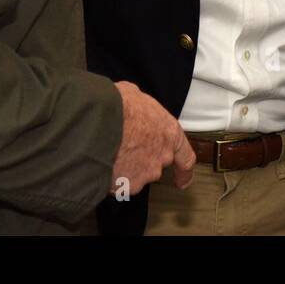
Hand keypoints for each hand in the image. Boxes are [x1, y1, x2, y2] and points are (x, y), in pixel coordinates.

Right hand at [110, 81, 194, 195]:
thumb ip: (140, 111)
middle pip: (153, 165)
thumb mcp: (135, 96)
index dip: (184, 172)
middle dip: (138, 161)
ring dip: (122, 168)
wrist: (99, 123)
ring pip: (133, 175)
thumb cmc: (119, 107)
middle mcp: (161, 158)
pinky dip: (109, 177)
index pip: (185, 158)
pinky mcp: (126, 186)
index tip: (182, 181)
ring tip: (106, 152)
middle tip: (121, 148)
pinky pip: (117, 184)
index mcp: (169, 134)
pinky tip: (100, 163)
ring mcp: (145, 174)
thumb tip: (132, 108)